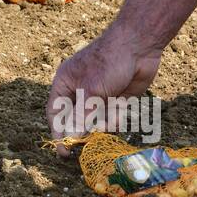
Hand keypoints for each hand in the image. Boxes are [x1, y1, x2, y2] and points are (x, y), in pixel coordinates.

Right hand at [45, 24, 161, 154]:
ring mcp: (99, 95)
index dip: (58, 132)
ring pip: (95, 121)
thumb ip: (82, 116)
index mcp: (66, 83)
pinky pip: (112, 118)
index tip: (63, 151)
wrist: (140, 46)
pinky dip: (115, 119)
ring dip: (102, 125)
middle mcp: (80, 90)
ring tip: (111, 119)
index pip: (56, 112)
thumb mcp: (92, 90)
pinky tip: (120, 112)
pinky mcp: (116, 100)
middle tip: (89, 146)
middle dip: (84, 131)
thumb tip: (72, 138)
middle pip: (76, 120)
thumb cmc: (109, 61)